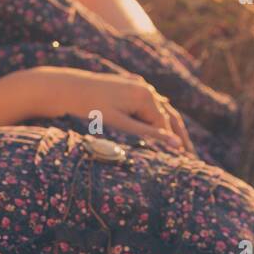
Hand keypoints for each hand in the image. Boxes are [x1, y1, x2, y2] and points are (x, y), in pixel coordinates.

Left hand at [25, 66, 193, 151]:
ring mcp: (136, 86)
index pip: (168, 128)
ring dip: (172, 129)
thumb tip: (176, 145)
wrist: (58, 88)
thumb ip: (147, 136)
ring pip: (160, 110)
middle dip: (182, 139)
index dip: (178, 149)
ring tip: (182, 148)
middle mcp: (145, 88)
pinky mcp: (126, 87)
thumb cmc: (85, 110)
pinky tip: (161, 127)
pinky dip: (157, 119)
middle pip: (170, 118)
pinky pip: (148, 105)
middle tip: (195, 161)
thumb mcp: (117, 126)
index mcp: (145, 97)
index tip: (188, 167)